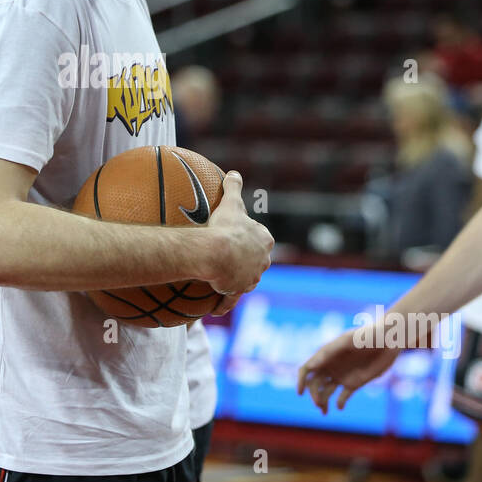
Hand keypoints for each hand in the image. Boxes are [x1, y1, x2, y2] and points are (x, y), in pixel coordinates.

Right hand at [204, 171, 273, 298]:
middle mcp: (262, 261)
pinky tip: (217, 309)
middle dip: (246, 260)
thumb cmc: (226, 227)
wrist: (217, 254)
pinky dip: (224, 303)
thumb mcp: (231, 203)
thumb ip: (234, 187)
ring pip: (244, 279)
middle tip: (230, 257)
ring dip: (235, 280)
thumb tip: (234, 172)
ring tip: (221, 278)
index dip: (249, 238)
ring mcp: (251, 278)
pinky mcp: (238, 290)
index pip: (261, 239)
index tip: (238, 235)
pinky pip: (230, 299)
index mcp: (264, 241)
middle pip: (256, 260)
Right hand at [297, 327, 400, 412]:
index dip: (301, 381)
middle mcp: (331, 366)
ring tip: (325, 411)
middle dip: (314, 395)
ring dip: (322, 402)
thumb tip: (311, 365)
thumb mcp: (348, 341)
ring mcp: (342, 375)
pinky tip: (340, 406)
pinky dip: (339, 403)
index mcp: (326, 355)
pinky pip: (343, 396)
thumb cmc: (367, 336)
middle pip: (314, 384)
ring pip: (326, 392)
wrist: (388, 341)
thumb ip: (329, 352)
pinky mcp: (354, 383)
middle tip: (319, 404)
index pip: (307, 369)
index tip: (301, 393)